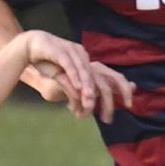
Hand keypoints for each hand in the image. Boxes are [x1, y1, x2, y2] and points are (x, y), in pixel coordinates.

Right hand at [19, 31, 134, 121]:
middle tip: (108, 118)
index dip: (125, 89)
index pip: (116, 77)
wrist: (34, 47)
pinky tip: (78, 89)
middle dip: (108, 100)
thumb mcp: (71, 81)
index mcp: (93, 67)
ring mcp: (75, 56)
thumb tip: (92, 103)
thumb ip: (83, 90)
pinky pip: (70, 67)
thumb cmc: (55, 67)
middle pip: (106, 80)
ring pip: (88, 76)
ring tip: (89, 106)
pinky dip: (75, 78)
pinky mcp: (60, 53)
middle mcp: (88, 61)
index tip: (130, 104)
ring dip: (89, 92)